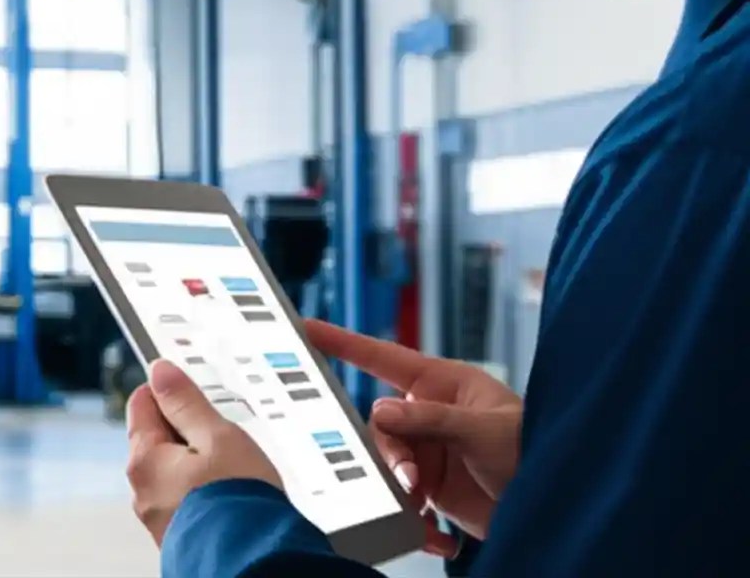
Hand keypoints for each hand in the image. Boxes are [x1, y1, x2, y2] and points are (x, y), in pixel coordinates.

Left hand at [125, 359, 281, 545]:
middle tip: (222, 432)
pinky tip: (229, 491)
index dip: (169, 391)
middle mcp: (143, 489)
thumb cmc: (238, 501)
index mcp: (145, 460)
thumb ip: (187, 402)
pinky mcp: (178, 533)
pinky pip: (184, 497)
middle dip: (187, 429)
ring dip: (197, 460)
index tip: (194, 389)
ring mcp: (158, 515)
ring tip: (232, 466)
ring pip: (172, 470)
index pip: (141, 403)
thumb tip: (161, 373)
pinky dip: (202, 488)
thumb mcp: (218, 436)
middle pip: (155, 438)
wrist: (253, 562)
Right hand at [306, 320, 522, 542]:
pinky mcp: (433, 488)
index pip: (383, 358)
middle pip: (381, 426)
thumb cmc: (534, 451)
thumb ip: (432, 419)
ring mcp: (429, 452)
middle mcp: (429, 414)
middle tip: (411, 482)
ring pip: (387, 464)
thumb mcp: (484, 430)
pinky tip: (439, 537)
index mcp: (443, 384)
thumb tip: (381, 411)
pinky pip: (403, 498)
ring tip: (424, 509)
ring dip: (401, 491)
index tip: (306, 328)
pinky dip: (416, 521)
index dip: (343, 342)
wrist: (558, 509)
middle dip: (391, 456)